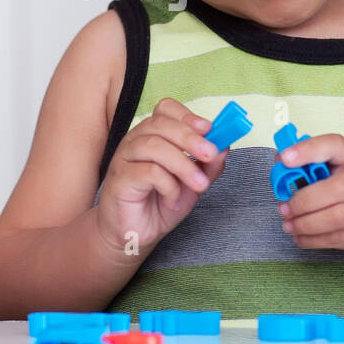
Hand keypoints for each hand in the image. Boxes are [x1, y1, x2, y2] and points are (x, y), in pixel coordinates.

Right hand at [95, 98, 229, 255]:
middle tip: (210, 154)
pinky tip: (173, 198)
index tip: (209, 129)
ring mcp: (124, 158)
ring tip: (199, 184)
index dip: (187, 116)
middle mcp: (136, 140)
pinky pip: (147, 172)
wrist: (135, 234)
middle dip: (190, 138)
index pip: (166, 109)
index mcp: (153, 134)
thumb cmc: (160, 204)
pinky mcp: (119, 179)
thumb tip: (224, 145)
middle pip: (161, 124)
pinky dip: (168, 184)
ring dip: (183, 164)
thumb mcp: (192, 184)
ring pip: (154, 145)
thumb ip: (208, 164)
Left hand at [275, 133, 343, 257]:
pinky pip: (336, 239)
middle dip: (302, 202)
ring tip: (288, 224)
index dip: (308, 150)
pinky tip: (300, 237)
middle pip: (332, 191)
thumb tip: (279, 160)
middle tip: (284, 208)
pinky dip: (312, 240)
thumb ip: (314, 163)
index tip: (285, 158)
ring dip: (304, 225)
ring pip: (333, 220)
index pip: (333, 146)